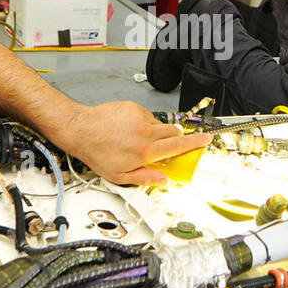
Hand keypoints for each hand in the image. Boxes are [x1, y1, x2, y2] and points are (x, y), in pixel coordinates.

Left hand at [59, 101, 211, 185]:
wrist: (82, 130)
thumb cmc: (98, 153)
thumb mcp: (120, 176)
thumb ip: (145, 178)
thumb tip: (163, 180)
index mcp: (146, 151)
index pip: (179, 146)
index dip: (196, 142)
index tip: (206, 139)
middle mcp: (146, 133)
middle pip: (174, 132)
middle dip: (174, 139)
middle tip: (162, 147)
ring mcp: (140, 118)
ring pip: (160, 125)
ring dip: (156, 133)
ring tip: (138, 140)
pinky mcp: (133, 107)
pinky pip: (147, 116)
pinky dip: (143, 123)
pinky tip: (129, 130)